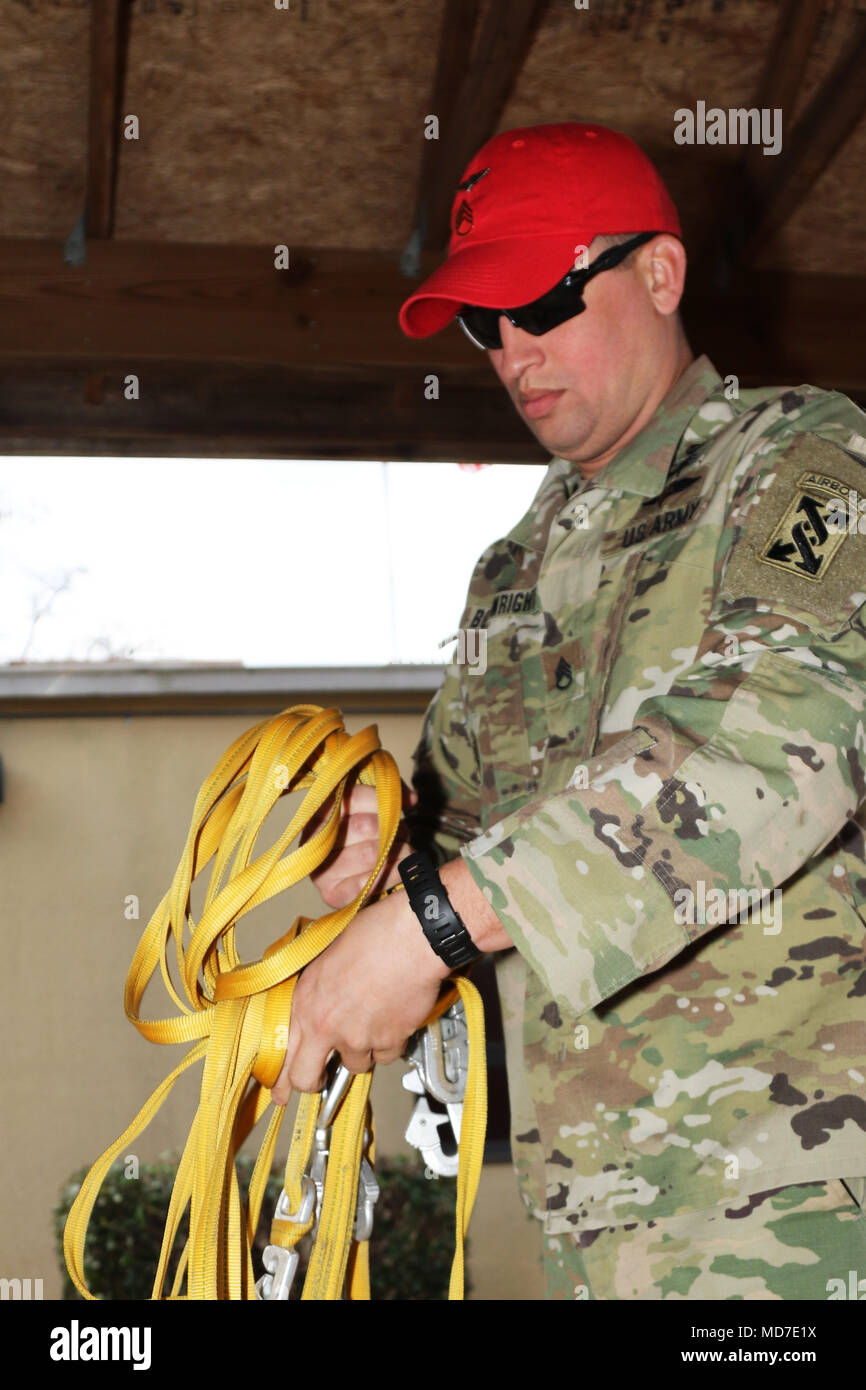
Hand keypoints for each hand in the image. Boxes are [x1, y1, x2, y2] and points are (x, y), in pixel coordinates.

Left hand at [270, 887, 449, 1097]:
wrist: (410, 936)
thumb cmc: (372, 935)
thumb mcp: (325, 956)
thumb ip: (314, 990)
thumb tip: (312, 1005)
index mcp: (305, 1001)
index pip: (280, 1052)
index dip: (279, 1076)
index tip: (280, 1088)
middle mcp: (326, 1025)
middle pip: (305, 1079)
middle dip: (312, 1083)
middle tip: (321, 1078)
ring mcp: (357, 1037)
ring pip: (354, 1066)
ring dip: (361, 1052)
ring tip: (370, 1022)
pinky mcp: (388, 1041)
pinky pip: (386, 1056)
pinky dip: (390, 1044)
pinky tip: (391, 1019)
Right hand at [301, 779, 416, 908]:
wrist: (361, 880)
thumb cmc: (369, 839)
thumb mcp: (375, 809)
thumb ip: (392, 796)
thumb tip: (411, 800)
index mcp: (320, 814)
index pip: (352, 797)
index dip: (381, 801)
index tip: (401, 806)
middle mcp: (313, 841)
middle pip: (364, 826)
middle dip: (393, 829)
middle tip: (404, 834)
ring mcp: (319, 870)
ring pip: (370, 853)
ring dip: (398, 851)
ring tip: (405, 851)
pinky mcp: (332, 894)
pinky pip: (366, 883)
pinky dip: (390, 875)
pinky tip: (401, 871)